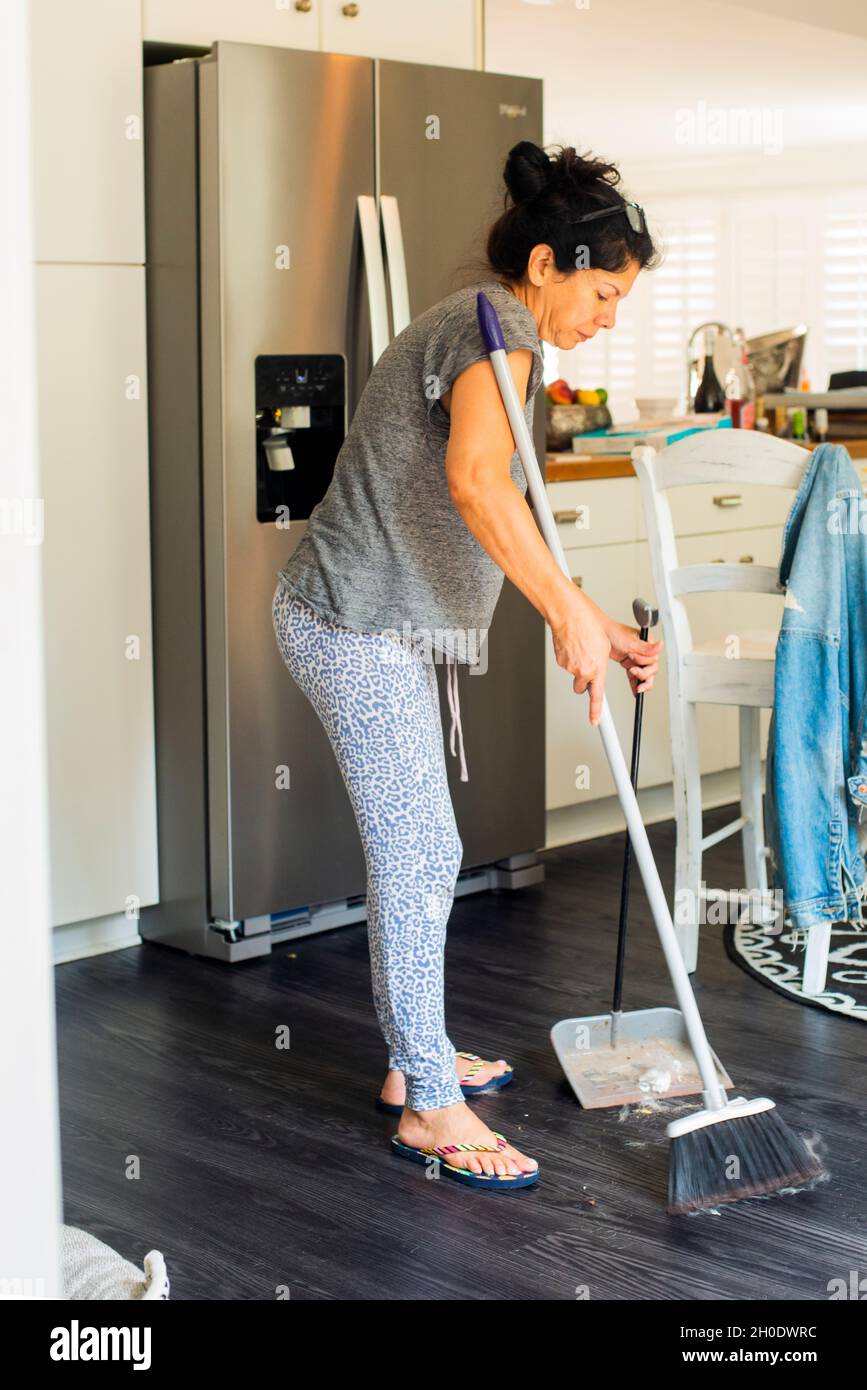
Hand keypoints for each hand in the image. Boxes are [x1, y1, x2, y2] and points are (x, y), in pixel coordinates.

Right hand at [551, 597, 611, 726]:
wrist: (569, 616)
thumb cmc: (589, 627)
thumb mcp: (610, 644)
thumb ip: (622, 657)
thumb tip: (645, 654)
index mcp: (597, 668)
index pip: (596, 696)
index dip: (595, 711)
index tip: (594, 721)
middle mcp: (582, 670)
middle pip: (584, 686)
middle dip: (587, 679)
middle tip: (589, 664)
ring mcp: (570, 667)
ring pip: (576, 674)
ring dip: (580, 666)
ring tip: (582, 650)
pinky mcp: (561, 662)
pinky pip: (568, 666)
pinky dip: (571, 659)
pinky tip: (574, 647)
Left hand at [605, 620, 662, 696]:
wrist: (600, 636)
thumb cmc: (614, 633)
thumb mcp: (631, 641)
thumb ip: (646, 647)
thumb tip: (661, 645)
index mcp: (649, 644)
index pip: (654, 659)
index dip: (644, 661)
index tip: (633, 657)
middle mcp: (645, 653)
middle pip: (652, 670)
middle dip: (643, 673)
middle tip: (632, 670)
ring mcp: (638, 660)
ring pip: (646, 676)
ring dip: (641, 681)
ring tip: (636, 686)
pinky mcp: (630, 666)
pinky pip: (635, 678)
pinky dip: (635, 685)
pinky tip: (635, 692)